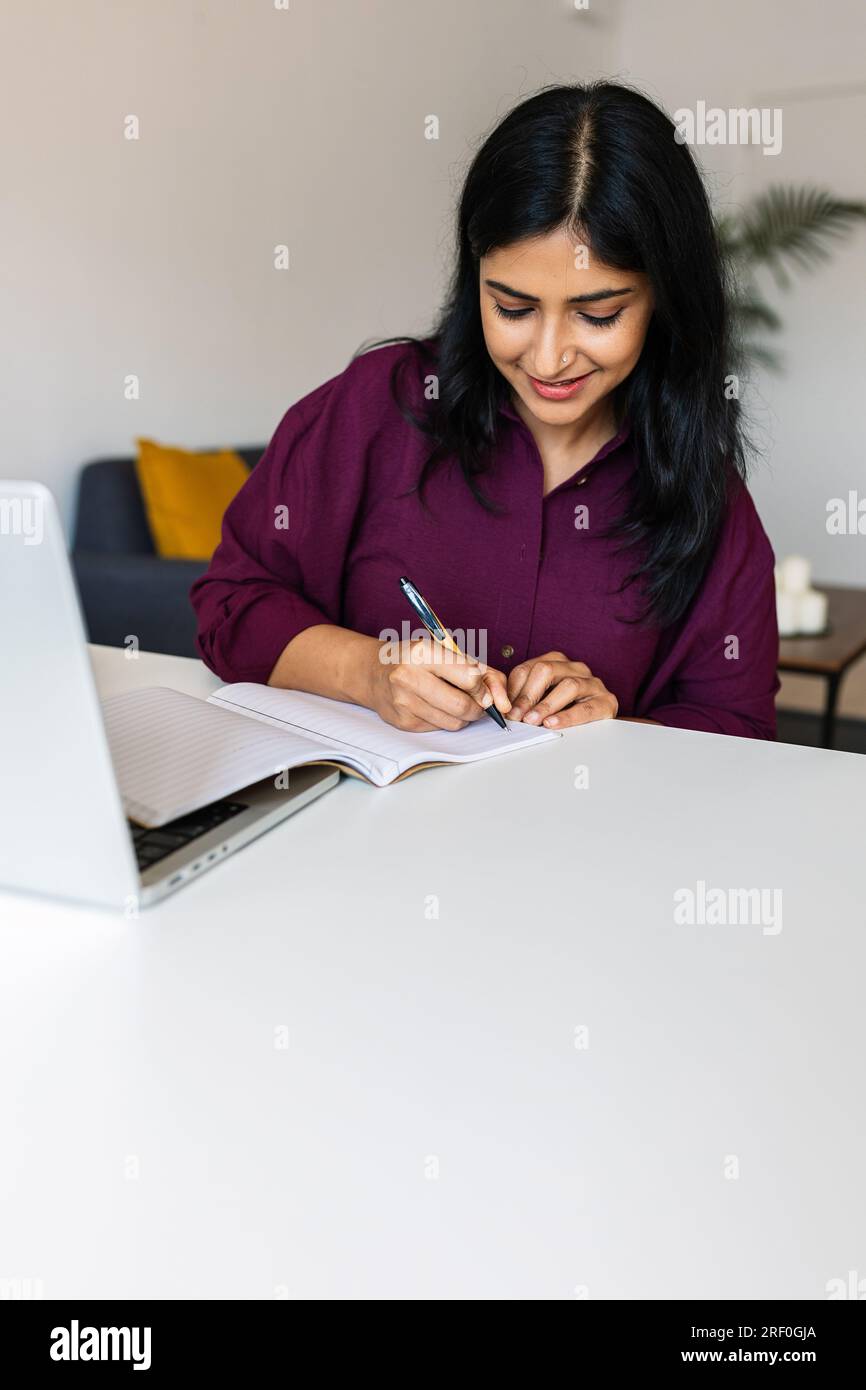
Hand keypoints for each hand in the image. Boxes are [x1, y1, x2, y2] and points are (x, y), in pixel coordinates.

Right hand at [368, 635, 511, 732]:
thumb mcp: (445, 651)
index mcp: (423, 652)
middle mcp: (409, 677)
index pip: (470, 679)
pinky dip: (445, 720)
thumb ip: (480, 670)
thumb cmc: (415, 658)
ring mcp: (403, 702)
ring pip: (454, 722)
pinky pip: (439, 728)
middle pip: (463, 706)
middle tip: (477, 702)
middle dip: (477, 708)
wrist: (372, 671)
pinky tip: (435, 706)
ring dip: (463, 716)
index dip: (483, 688)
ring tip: (456, 702)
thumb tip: (502, 700)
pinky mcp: (402, 722)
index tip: (482, 688)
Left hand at [506, 651, 617, 728]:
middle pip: (546, 671)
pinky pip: (585, 707)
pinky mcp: (606, 701)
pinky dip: (567, 717)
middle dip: (527, 695)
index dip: (513, 689)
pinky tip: (553, 723)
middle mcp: (575, 668)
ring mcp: (592, 683)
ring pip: (568, 685)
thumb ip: (526, 698)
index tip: (504, 708)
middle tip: (516, 716)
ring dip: (546, 705)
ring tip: (532, 721)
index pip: (528, 669)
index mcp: (557, 662)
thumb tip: (504, 711)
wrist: (602, 717)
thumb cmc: (569, 706)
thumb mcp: (544, 697)